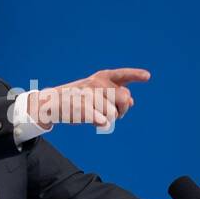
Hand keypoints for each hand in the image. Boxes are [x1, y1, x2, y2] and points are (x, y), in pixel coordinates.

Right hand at [27, 68, 149, 128]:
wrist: (51, 104)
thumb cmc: (77, 99)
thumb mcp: (96, 93)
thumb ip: (115, 94)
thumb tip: (132, 102)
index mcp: (102, 77)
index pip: (122, 75)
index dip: (135, 75)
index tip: (148, 77)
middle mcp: (97, 84)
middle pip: (124, 98)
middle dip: (123, 109)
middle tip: (115, 115)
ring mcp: (90, 95)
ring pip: (113, 113)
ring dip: (108, 118)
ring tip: (95, 116)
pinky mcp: (83, 108)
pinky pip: (103, 119)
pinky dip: (103, 123)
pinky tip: (99, 123)